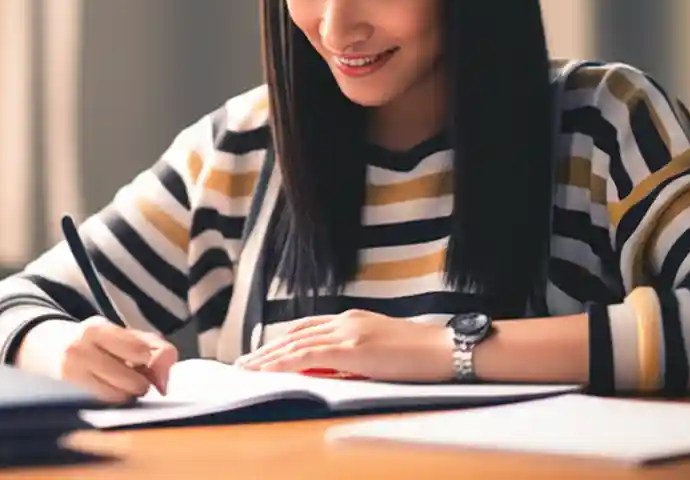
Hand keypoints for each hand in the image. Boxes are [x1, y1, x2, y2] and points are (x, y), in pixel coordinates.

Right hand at [16, 317, 177, 402]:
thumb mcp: (124, 334)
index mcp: (95, 329)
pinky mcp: (65, 398)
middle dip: (139, 383)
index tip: (140, 361)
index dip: (148, 361)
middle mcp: (78, 351)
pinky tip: (104, 394)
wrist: (47, 349)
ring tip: (117, 386)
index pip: (141, 353)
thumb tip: (164, 384)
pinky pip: (104, 409)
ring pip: (120, 400)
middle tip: (130, 377)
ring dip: (126, 397)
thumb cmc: (96, 341)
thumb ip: (156, 349)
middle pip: (133, 382)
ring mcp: (69, 377)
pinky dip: (112, 405)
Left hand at [233, 309, 453, 381]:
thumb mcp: (381, 350)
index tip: (263, 350)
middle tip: (243, 362)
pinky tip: (268, 370)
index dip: (282, 339)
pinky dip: (283, 363)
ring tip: (246, 369)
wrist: (445, 349)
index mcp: (353, 318)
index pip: (307, 326)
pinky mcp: (351, 349)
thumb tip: (329, 370)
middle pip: (295, 333)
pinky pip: (307, 356)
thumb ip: (354, 355)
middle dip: (267, 349)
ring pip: (295, 343)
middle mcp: (346, 320)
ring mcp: (348, 332)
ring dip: (267, 357)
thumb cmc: (421, 355)